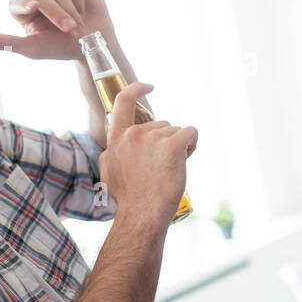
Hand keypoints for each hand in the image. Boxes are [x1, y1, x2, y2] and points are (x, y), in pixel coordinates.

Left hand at [0, 0, 113, 60]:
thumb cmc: (60, 48)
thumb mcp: (33, 49)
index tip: (33, 8)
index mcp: (22, 10)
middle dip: (57, 13)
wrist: (92, 44)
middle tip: (71, 29)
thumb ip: (6, 43)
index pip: (16, 2)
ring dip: (72, 9)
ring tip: (80, 25)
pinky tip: (84, 8)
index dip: (24, 3)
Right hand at [96, 82, 195, 225]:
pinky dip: (192, 144)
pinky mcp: (171, 145)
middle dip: (166, 141)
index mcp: (117, 139)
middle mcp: (133, 134)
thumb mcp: (109, 173)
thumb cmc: (130, 200)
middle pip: (161, 124)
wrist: (142, 215)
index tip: (149, 86)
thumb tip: (115, 148)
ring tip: (171, 169)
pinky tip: (186, 159)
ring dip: (179, 146)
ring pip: (176, 132)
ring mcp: (152, 138)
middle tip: (162, 166)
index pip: (123, 101)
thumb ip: (112, 154)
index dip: (137, 89)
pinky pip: (190, 133)